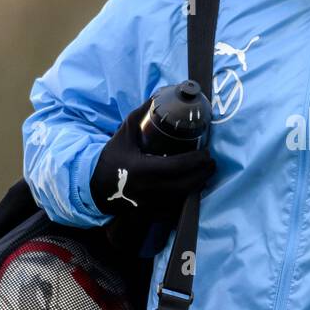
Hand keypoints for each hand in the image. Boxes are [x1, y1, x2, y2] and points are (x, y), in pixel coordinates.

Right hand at [88, 96, 214, 216]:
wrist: (97, 188)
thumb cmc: (112, 159)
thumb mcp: (124, 134)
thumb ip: (141, 115)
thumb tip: (160, 96)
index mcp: (143, 169)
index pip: (177, 167)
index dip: (195, 160)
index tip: (206, 152)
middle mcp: (149, 189)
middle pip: (186, 185)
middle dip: (203, 174)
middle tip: (211, 162)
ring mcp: (151, 204)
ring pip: (183, 197)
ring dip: (198, 185)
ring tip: (206, 172)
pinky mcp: (151, 213)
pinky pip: (176, 208)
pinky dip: (187, 197)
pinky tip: (193, 186)